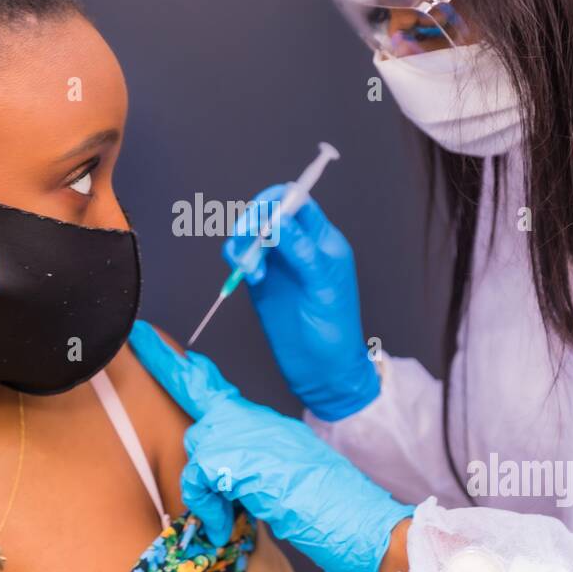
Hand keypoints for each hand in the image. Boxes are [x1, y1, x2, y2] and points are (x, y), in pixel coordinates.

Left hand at [128, 320, 413, 571]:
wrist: (357, 516)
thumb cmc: (331, 504)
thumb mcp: (285, 475)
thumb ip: (251, 464)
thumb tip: (224, 475)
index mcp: (266, 424)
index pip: (217, 387)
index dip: (186, 366)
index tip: (155, 339)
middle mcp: (255, 420)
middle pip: (199, 398)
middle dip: (167, 368)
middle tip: (139, 337)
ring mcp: (246, 433)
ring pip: (197, 442)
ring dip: (203, 485)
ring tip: (224, 514)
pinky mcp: (236, 457)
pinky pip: (198, 477)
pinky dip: (206, 507)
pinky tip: (224, 525)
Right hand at [223, 184, 379, 420]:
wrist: (322, 371)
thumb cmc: (334, 330)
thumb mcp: (323, 287)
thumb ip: (301, 250)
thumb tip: (279, 219)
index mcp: (322, 241)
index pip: (298, 202)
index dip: (278, 199)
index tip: (262, 213)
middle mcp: (298, 247)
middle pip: (269, 213)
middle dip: (254, 219)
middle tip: (247, 237)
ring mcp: (278, 264)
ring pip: (251, 234)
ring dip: (243, 242)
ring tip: (248, 268)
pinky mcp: (261, 282)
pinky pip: (242, 258)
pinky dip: (238, 260)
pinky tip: (247, 276)